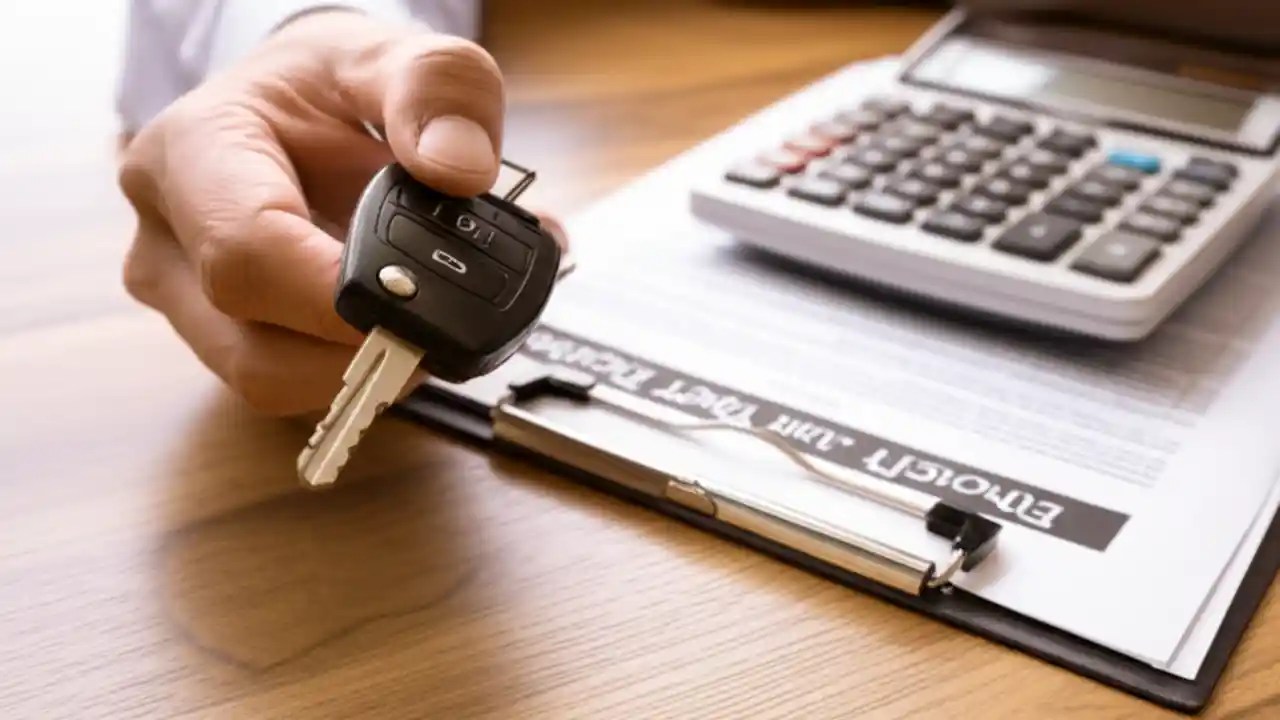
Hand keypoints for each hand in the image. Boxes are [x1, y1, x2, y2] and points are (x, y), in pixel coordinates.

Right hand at [118, 11, 565, 415]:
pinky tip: (402, 327)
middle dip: (366, 354)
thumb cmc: (327, 84)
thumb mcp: (390, 53)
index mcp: (189, 157)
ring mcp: (187, 303)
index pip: (246, 257)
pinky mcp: (223, 342)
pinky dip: (360, 368)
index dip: (339, 304)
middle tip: (450, 329)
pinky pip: (293, 383)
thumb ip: (435, 91)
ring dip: (368, 368)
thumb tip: (460, 169)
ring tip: (433, 319)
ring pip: (275, 383)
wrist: (295, 109)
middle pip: (257, 352)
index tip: (421, 310)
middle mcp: (167, 242)